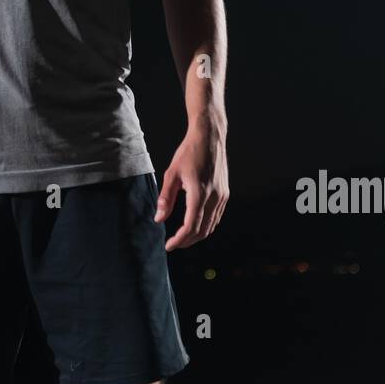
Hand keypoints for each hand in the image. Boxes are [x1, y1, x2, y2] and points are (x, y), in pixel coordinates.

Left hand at [154, 111, 228, 250]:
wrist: (210, 137)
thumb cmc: (188, 152)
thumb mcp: (172, 174)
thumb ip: (166, 198)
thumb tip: (159, 219)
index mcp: (199, 193)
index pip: (191, 226)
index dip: (179, 240)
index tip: (169, 246)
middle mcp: (214, 197)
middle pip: (202, 231)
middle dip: (187, 241)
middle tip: (174, 244)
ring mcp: (222, 196)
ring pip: (211, 226)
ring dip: (197, 235)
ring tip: (182, 237)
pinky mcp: (225, 193)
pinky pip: (217, 217)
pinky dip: (206, 226)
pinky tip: (195, 225)